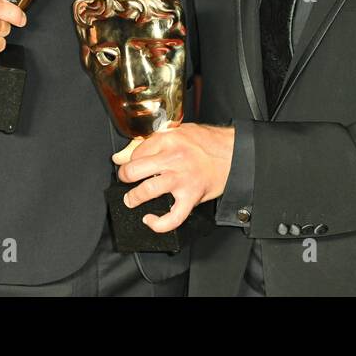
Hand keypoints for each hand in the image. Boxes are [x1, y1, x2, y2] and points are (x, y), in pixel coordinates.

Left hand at [112, 124, 234, 232]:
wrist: (234, 154)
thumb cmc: (207, 143)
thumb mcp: (177, 132)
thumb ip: (149, 142)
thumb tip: (121, 155)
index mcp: (169, 139)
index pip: (136, 151)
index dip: (127, 159)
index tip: (127, 163)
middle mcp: (174, 158)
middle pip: (135, 170)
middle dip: (124, 177)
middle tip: (125, 179)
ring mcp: (182, 179)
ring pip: (148, 191)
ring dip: (134, 198)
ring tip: (131, 199)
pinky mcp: (191, 197)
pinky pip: (172, 217)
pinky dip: (158, 223)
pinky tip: (150, 220)